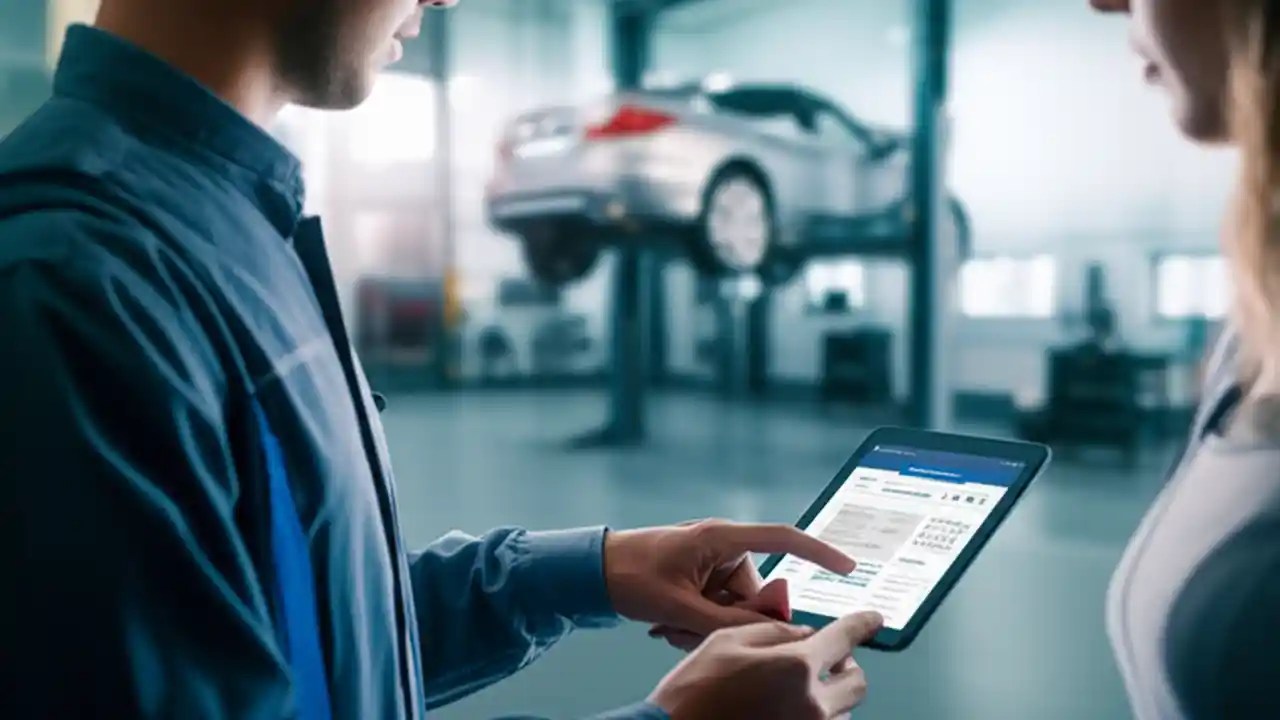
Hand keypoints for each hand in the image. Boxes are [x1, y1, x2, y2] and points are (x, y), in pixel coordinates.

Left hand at [603, 520, 855, 639]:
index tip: (849, 567)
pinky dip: (700, 621)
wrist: (591, 571)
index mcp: (721, 537)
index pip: (783, 538)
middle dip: (733, 618)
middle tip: (690, 630)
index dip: (819, 552)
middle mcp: (721, 546)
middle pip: (757, 590)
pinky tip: (667, 625)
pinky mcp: (701, 576)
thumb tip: (777, 634)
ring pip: (737, 605)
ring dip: (711, 624)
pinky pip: (719, 605)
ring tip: (669, 627)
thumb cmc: (631, 575)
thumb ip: (731, 622)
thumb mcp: (682, 606)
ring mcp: (710, 562)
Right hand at [648, 611, 884, 719]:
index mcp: (796, 666)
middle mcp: (812, 704)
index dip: (862, 624)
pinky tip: (790, 708)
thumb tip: (805, 634)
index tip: (873, 618)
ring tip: (798, 687)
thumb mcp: (727, 640)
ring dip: (831, 694)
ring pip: (844, 710)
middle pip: (857, 682)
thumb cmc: (694, 689)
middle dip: (845, 666)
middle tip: (824, 658)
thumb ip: (774, 631)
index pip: (845, 638)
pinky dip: (819, 716)